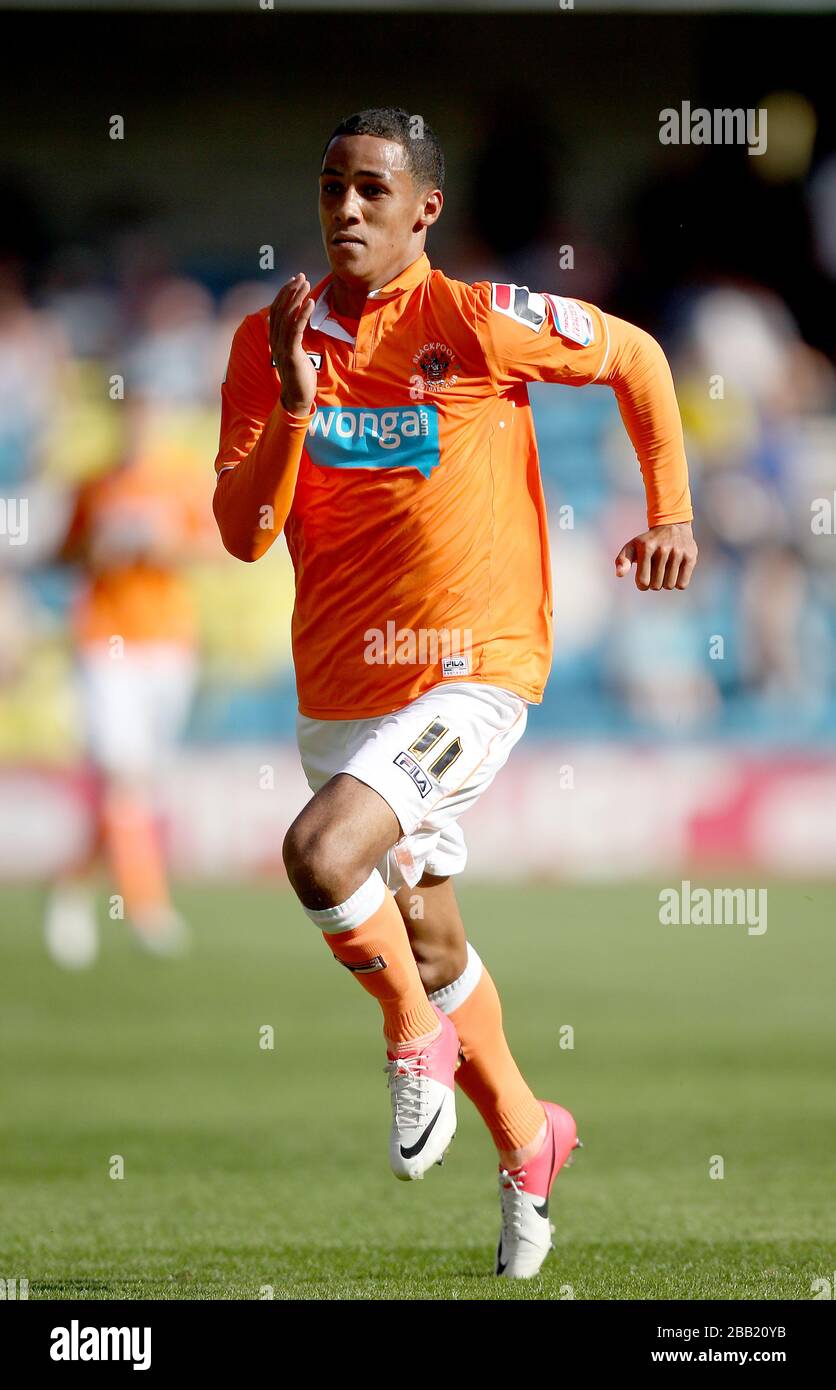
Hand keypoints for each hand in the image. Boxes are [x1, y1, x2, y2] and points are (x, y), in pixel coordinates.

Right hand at [269, 273, 316, 415]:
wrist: (297, 397)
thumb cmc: (298, 374)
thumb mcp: (293, 351)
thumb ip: (289, 336)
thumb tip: (284, 321)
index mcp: (274, 338)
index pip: (277, 309)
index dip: (285, 293)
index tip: (295, 279)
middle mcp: (275, 340)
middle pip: (280, 309)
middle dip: (291, 291)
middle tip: (301, 276)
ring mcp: (282, 347)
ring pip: (287, 317)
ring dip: (297, 298)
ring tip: (307, 284)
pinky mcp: (291, 354)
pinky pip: (296, 330)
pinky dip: (303, 315)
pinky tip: (310, 303)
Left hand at [614, 522, 697, 590]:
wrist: (673, 525)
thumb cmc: (648, 541)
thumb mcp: (632, 546)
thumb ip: (622, 560)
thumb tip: (619, 574)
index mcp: (646, 547)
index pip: (643, 582)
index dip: (642, 585)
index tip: (644, 578)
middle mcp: (663, 550)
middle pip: (656, 586)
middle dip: (654, 584)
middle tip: (655, 573)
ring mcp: (678, 553)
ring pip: (669, 586)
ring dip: (666, 583)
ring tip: (665, 572)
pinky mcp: (690, 557)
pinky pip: (682, 584)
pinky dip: (678, 583)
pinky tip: (675, 573)